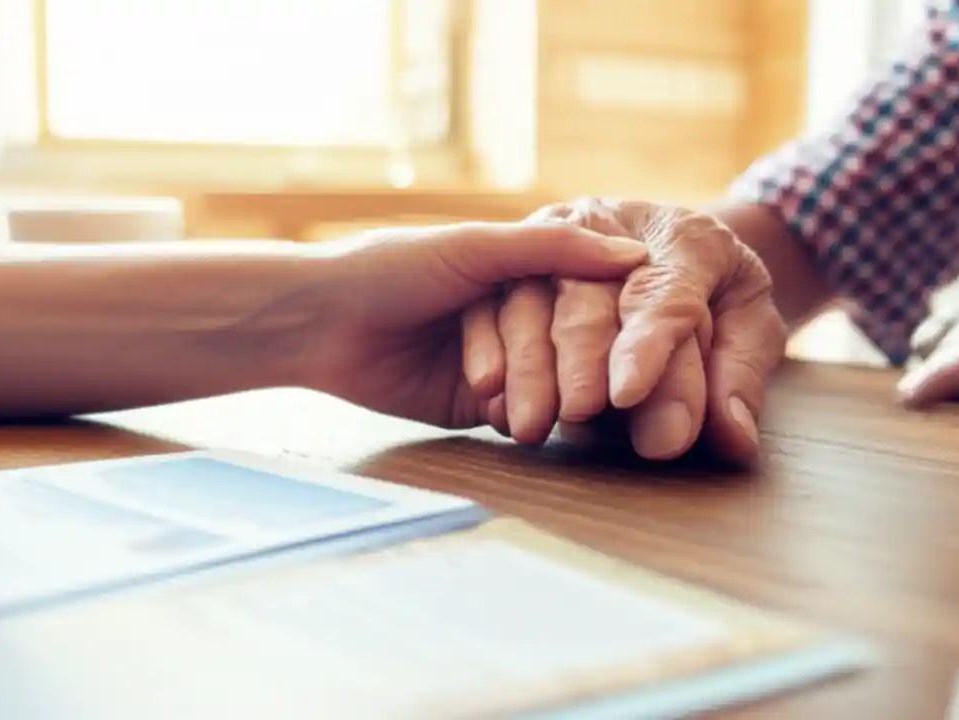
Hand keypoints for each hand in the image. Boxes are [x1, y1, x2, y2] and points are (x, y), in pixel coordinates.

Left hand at [303, 222, 648, 427]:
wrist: (323, 322)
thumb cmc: (393, 268)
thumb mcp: (476, 248)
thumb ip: (552, 249)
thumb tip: (636, 254)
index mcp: (524, 269)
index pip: (584, 296)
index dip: (600, 321)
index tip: (627, 342)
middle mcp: (520, 315)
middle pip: (569, 347)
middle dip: (568, 370)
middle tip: (581, 398)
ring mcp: (503, 362)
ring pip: (547, 386)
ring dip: (539, 397)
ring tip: (534, 412)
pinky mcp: (476, 404)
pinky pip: (511, 414)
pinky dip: (510, 417)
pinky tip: (502, 419)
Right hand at [461, 199, 786, 461]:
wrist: (677, 244)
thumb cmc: (718, 295)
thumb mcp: (750, 328)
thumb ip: (739, 380)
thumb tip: (733, 442)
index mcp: (689, 241)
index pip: (665, 296)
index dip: (646, 347)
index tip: (626, 395)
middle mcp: (618, 227)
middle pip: (590, 297)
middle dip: (582, 359)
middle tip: (577, 413)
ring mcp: (560, 236)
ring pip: (533, 298)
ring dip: (529, 365)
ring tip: (529, 424)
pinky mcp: (518, 254)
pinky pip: (492, 299)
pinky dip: (487, 347)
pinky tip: (491, 395)